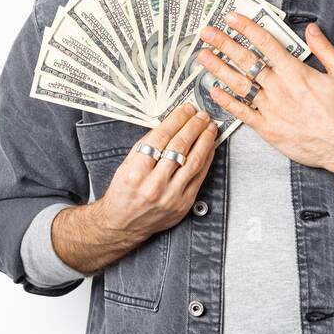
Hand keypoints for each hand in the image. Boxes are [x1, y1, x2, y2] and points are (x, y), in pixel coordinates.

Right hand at [97, 104, 218, 241]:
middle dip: (193, 127)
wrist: (123, 223)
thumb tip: (172, 124)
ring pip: (193, 161)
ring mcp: (171, 196)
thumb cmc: (124, 191)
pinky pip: (199, 176)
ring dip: (205, 141)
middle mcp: (154, 185)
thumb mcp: (128, 164)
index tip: (186, 109)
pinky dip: (206, 159)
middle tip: (201, 115)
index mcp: (136, 172)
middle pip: (179, 147)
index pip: (161, 138)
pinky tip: (209, 147)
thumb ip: (148, 145)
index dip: (177, 120)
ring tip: (210, 128)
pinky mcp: (183, 204)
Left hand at [197, 14, 333, 172]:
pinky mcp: (267, 129)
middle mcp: (279, 88)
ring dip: (218, 69)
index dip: (246, 28)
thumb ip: (326, 50)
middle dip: (224, 44)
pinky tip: (213, 91)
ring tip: (202, 58)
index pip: (265, 43)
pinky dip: (226, 102)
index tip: (232, 18)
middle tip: (207, 33)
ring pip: (239, 84)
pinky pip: (241, 113)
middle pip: (246, 61)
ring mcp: (271, 109)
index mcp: (296, 72)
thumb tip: (313, 29)